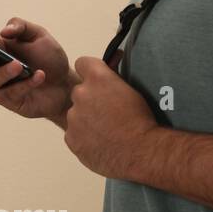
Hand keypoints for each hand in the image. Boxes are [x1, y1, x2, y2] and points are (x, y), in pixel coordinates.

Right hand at [0, 17, 74, 123]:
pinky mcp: (8, 100)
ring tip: (21, 66)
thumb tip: (3, 31)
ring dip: (4, 71)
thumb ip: (21, 27)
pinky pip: (10, 92)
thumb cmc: (49, 58)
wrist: (66, 84)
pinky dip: (25, 84)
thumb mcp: (39, 35)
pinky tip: (39, 76)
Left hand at [63, 56, 158, 178]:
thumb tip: (115, 59)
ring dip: (86, 120)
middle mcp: (81, 94)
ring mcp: (73, 117)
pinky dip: (84, 137)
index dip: (90, 71)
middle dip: (89, 99)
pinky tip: (101, 143)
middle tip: (107, 112)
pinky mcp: (71, 137)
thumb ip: (115, 77)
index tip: (96, 80)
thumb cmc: (142, 121)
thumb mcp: (132, 90)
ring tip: (107, 131)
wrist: (141, 153)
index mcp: (98, 78)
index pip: (82, 63)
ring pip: (76, 114)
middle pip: (78, 91)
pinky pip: (74, 133)